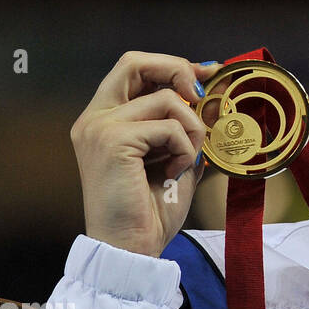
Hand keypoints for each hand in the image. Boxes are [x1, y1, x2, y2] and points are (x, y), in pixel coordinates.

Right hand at [71, 53, 220, 257]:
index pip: (133, 68)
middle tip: (201, 96)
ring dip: (192, 128)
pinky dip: (185, 149)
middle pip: (134, 62)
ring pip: (166, 98)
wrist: (131, 247)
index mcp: (104, 119)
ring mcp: (99, 127)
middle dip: (177, 70)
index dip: (171, 65)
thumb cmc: (151, 209)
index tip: (205, 74)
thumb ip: (189, 126)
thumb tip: (214, 98)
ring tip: (183, 161)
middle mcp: (94, 118)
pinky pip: (170, 127)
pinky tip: (173, 173)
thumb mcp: (178, 157)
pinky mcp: (112, 141)